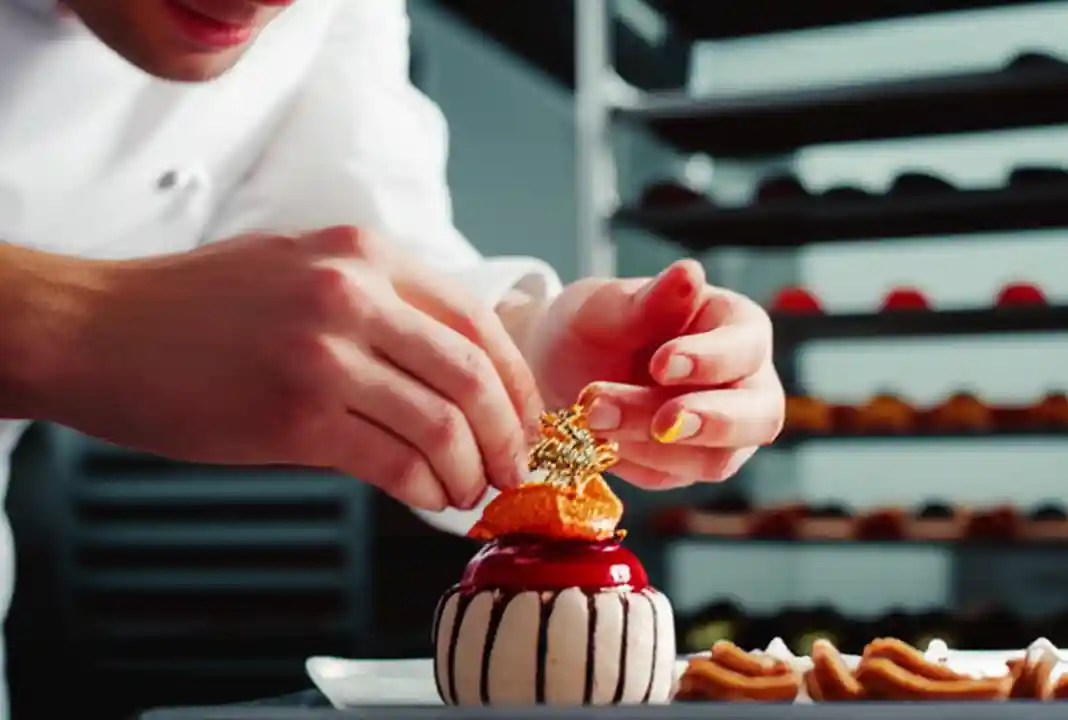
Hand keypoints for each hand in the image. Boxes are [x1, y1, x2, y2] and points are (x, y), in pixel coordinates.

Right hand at [32, 227, 541, 510]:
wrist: (96, 329)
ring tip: (468, 492)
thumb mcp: (301, 269)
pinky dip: (426, 490)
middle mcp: (353, 294)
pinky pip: (394, 463)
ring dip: (469, 472)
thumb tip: (455, 376)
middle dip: (507, 435)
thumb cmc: (197, 307)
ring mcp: (324, 354)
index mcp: (365, 253)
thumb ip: (380, 307)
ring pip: (442, 426)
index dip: (516, 381)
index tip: (528, 418)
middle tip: (512, 469)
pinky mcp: (295, 417)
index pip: (478, 320)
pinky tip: (427, 498)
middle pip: (474, 375)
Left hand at [528, 259, 783, 488]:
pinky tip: (598, 438)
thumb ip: (649, 300)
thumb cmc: (594, 326)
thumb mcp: (607, 306)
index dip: (711, 359)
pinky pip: (674, 476)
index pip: (746, 345)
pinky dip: (635, 460)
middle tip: (662, 423)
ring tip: (594, 417)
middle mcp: (742, 382)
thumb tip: (690, 273)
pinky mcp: (689, 466)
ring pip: (717, 457)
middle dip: (712, 422)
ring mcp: (722, 432)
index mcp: (734, 326)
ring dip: (656, 445)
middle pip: (760, 416)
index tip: (660, 364)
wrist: (556, 371)